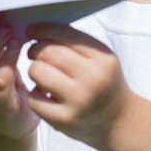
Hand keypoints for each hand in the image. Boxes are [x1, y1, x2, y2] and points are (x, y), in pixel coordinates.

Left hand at [25, 23, 133, 149]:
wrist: (119, 121)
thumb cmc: (105, 83)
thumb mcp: (101, 59)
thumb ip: (76, 43)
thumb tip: (41, 29)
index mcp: (103, 59)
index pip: (66, 34)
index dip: (43, 29)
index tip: (31, 30)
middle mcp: (92, 79)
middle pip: (48, 52)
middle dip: (35, 49)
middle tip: (33, 52)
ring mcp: (78, 102)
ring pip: (37, 72)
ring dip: (34, 69)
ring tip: (41, 73)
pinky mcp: (64, 121)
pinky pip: (34, 98)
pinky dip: (34, 93)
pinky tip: (44, 93)